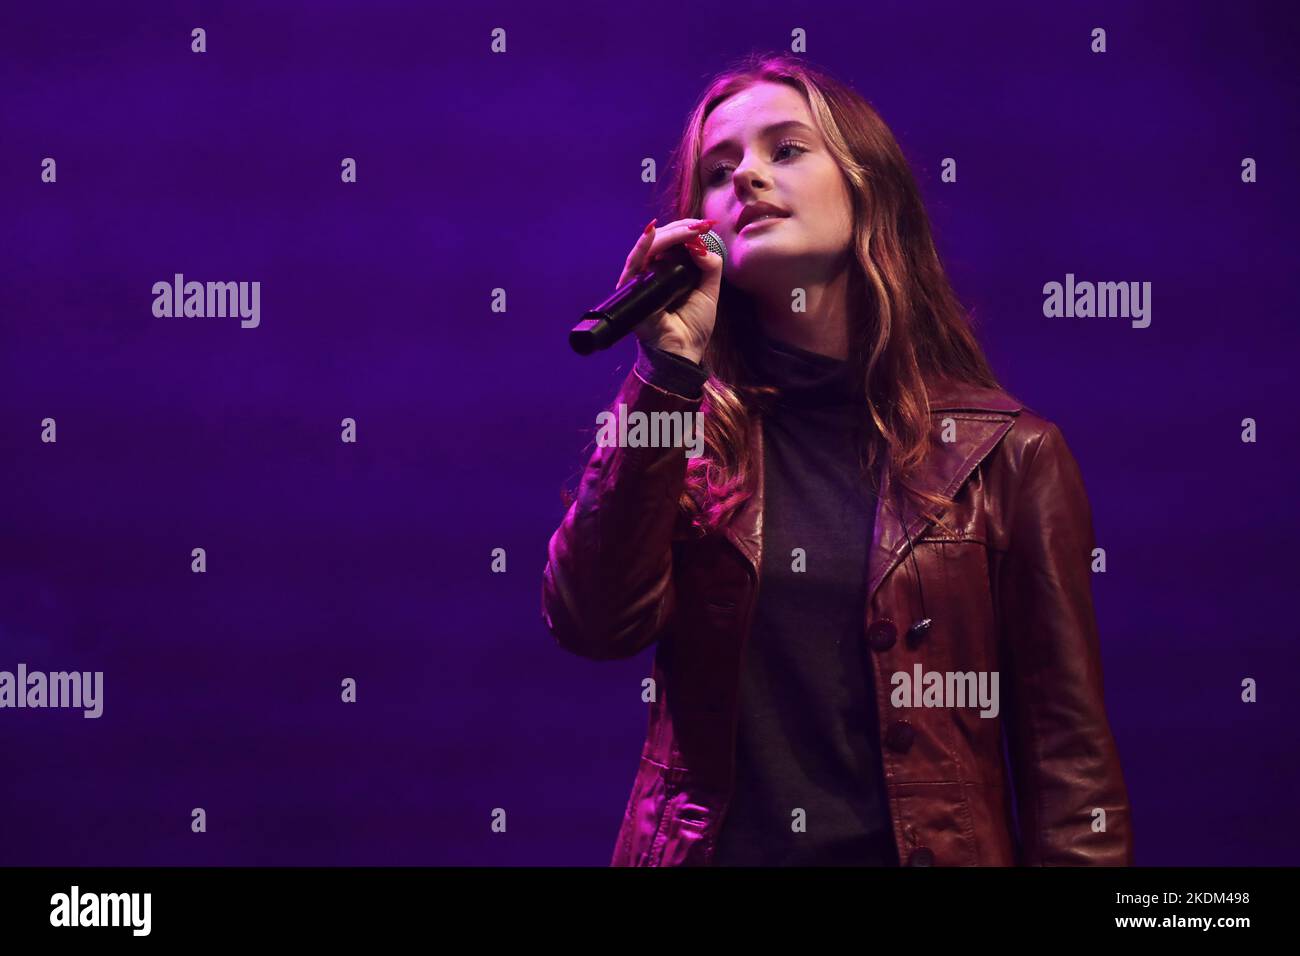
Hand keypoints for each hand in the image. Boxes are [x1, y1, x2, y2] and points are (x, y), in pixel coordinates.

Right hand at [616, 217, 722, 364]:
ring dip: (670, 234)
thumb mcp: (709, 290)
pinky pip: (635, 262)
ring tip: (689, 229)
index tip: (705, 225)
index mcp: (669, 272)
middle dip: (681, 229)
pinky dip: (642, 245)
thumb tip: (700, 244)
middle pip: (662, 240)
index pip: (674, 243)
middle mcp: (653, 272)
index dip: (687, 231)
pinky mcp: (632, 288)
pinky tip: (652, 231)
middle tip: (699, 225)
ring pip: (650, 246)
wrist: (682, 350)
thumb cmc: (693, 326)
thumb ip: (710, 265)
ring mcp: (641, 279)